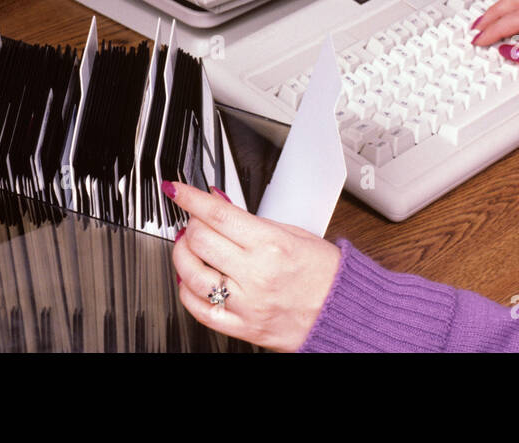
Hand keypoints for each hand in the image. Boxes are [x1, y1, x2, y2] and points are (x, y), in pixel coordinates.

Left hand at [167, 180, 340, 351]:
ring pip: (192, 275)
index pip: (218, 215)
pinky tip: (191, 280)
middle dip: (190, 225)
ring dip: (183, 255)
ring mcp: (247, 303)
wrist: (341, 311)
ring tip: (189, 248)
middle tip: (194, 221)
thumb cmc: (324, 272)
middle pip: (200, 241)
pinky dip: (187, 291)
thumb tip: (219, 206)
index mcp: (271, 244)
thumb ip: (252, 222)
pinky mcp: (243, 327)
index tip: (178, 190)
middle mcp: (256, 274)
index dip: (191, 198)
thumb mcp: (293, 233)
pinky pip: (200, 310)